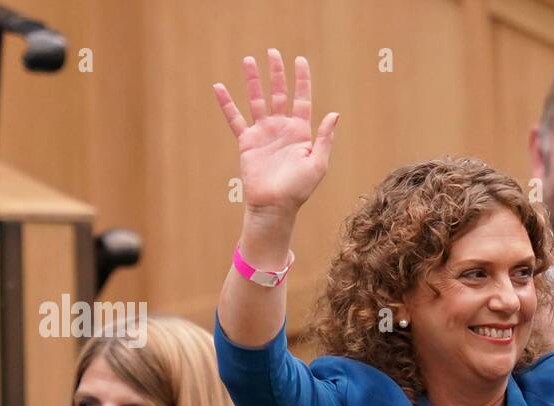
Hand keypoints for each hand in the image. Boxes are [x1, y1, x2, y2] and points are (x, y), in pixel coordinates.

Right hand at [212, 50, 337, 217]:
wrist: (274, 206)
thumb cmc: (299, 189)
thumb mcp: (318, 164)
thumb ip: (325, 138)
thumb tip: (334, 113)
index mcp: (300, 132)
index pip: (302, 99)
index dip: (301, 79)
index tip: (299, 60)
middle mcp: (281, 128)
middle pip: (279, 93)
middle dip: (276, 73)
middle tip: (273, 52)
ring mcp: (263, 133)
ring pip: (257, 100)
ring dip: (253, 80)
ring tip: (248, 60)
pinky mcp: (247, 141)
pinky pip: (235, 118)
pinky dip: (226, 103)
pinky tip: (219, 87)